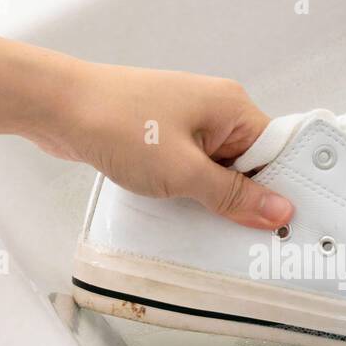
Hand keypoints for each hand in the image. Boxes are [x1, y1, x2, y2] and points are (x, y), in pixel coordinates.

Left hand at [45, 64, 294, 230]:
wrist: (58, 107)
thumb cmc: (118, 124)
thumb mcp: (183, 171)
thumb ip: (233, 195)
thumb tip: (278, 210)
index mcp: (232, 106)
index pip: (277, 151)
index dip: (282, 189)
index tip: (287, 226)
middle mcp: (215, 110)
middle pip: (250, 164)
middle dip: (246, 199)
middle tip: (249, 238)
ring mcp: (188, 123)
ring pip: (219, 170)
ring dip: (214, 198)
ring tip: (212, 226)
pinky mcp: (164, 136)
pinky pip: (192, 169)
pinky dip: (190, 191)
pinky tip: (183, 212)